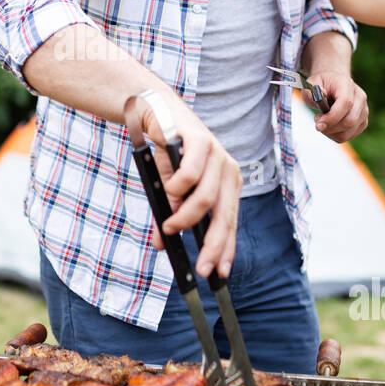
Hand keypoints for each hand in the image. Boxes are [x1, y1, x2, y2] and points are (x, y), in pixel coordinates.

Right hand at [140, 101, 241, 279]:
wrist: (155, 111)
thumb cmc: (167, 153)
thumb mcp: (169, 189)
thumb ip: (171, 214)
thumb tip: (161, 244)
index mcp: (226, 184)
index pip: (229, 222)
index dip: (226, 249)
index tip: (220, 274)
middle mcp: (227, 170)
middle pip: (224, 216)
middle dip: (213, 246)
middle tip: (200, 268)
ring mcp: (217, 154)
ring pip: (206, 199)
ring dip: (185, 217)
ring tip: (169, 226)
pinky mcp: (201, 140)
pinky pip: (191, 175)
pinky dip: (176, 188)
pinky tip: (168, 188)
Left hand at [307, 71, 368, 142]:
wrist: (333, 84)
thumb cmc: (321, 85)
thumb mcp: (311, 83)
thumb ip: (312, 90)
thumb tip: (321, 95)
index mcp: (347, 85)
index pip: (346, 103)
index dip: (332, 117)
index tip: (318, 123)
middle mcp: (360, 97)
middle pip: (351, 120)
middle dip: (331, 127)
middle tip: (318, 123)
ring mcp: (363, 110)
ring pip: (350, 131)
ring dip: (332, 133)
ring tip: (322, 123)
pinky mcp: (363, 121)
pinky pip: (350, 135)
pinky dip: (336, 136)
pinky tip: (329, 127)